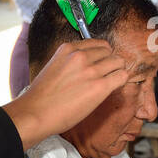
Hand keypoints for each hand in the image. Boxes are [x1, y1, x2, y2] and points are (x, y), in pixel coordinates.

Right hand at [3, 39, 127, 148]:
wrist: (35, 113)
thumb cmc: (42, 96)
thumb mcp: (54, 66)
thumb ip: (71, 61)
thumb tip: (88, 65)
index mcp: (68, 48)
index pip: (97, 43)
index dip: (101, 54)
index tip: (100, 63)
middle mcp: (81, 56)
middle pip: (109, 51)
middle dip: (109, 62)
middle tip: (105, 75)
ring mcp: (91, 70)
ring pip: (118, 62)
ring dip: (116, 71)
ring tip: (109, 82)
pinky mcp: (100, 86)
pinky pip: (122, 76)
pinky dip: (121, 81)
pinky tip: (113, 88)